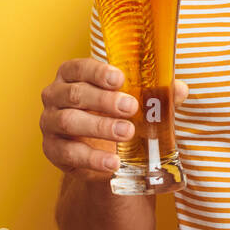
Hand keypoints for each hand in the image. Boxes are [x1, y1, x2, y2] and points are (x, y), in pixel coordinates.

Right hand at [40, 58, 189, 176]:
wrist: (101, 152)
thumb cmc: (116, 115)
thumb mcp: (134, 102)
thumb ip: (155, 94)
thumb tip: (179, 89)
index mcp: (72, 75)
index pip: (79, 68)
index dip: (98, 72)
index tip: (120, 79)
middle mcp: (55, 96)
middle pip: (75, 94)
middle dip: (104, 101)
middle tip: (131, 108)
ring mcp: (49, 123)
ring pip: (69, 121)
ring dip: (99, 126)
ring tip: (127, 133)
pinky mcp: (52, 150)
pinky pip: (69, 153)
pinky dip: (92, 158)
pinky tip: (113, 162)